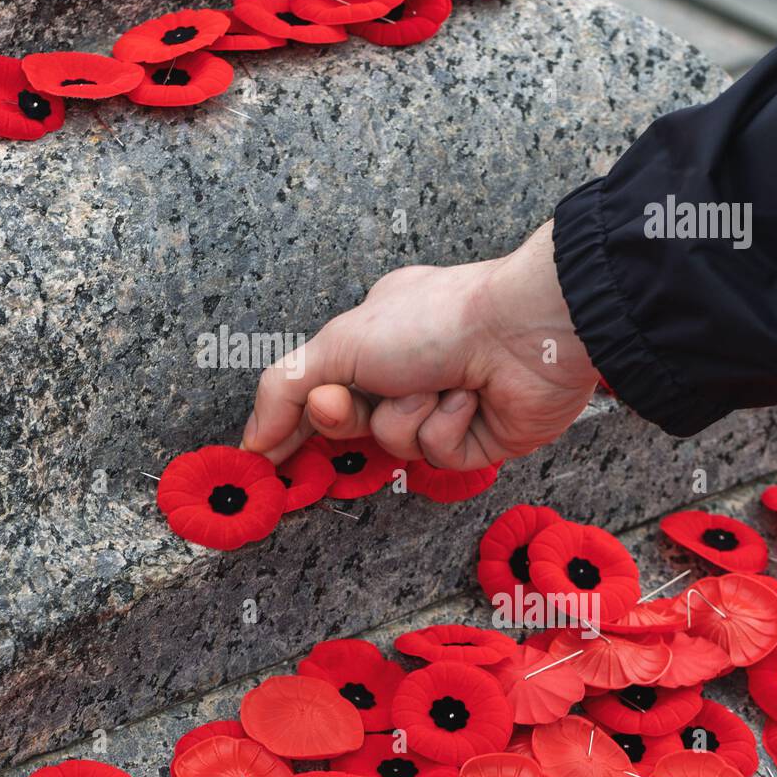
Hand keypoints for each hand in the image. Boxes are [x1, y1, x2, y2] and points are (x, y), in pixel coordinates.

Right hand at [240, 220, 599, 468]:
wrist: (524, 330)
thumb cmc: (434, 320)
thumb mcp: (339, 343)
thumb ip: (284, 389)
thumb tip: (252, 443)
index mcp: (373, 339)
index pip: (318, 393)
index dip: (294, 424)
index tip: (264, 456)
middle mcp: (406, 373)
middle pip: (351, 426)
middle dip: (348, 417)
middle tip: (349, 401)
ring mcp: (441, 408)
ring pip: (395, 444)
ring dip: (409, 416)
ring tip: (437, 383)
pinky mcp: (475, 440)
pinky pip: (437, 455)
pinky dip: (447, 428)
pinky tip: (470, 399)